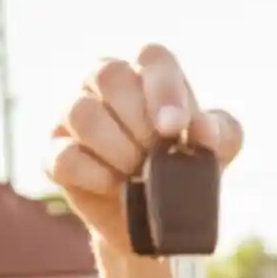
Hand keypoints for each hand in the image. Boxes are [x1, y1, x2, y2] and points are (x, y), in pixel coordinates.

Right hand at [46, 44, 242, 252]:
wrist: (159, 220)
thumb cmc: (187, 168)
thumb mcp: (218, 150)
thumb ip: (221, 133)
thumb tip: (203, 130)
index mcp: (148, 74)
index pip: (152, 57)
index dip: (163, 90)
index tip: (175, 128)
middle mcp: (106, 86)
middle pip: (109, 75)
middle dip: (138, 121)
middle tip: (156, 153)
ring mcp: (75, 117)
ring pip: (82, 112)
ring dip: (116, 148)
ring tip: (137, 172)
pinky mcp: (56, 154)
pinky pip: (62, 156)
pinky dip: (93, 174)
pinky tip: (114, 185)